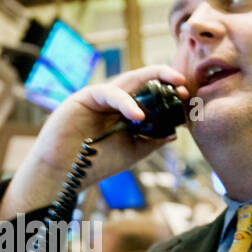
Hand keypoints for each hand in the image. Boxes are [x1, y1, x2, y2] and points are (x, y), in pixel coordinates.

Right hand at [0, 66, 190, 219]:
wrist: (65, 174)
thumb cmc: (96, 164)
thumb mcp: (131, 153)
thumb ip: (151, 141)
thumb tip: (174, 132)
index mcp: (125, 110)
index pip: (149, 92)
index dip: (168, 90)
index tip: (186, 96)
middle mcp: (113, 100)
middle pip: (141, 80)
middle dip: (164, 77)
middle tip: (183, 83)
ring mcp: (99, 97)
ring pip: (128, 80)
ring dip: (151, 79)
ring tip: (172, 88)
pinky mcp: (84, 97)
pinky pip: (109, 93)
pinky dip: (126, 102)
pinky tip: (139, 116)